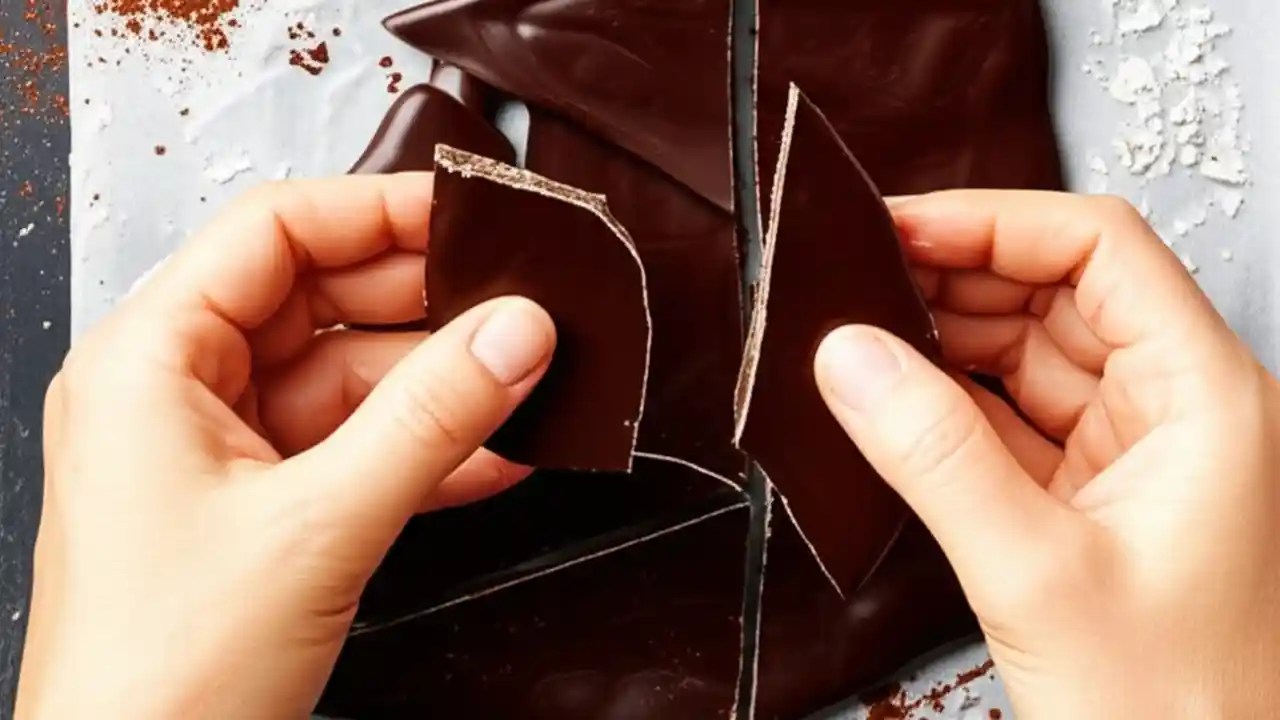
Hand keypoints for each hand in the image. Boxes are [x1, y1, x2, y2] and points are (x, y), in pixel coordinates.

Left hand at [17, 175, 555, 718]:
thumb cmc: (157, 676)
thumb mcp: (318, 526)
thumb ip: (430, 419)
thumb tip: (513, 335)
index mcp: (151, 360)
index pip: (274, 233)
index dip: (376, 211)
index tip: (465, 214)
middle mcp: (179, 392)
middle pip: (320, 301)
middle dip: (424, 306)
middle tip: (514, 304)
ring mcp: (221, 452)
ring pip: (349, 381)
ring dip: (436, 389)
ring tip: (519, 382)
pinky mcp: (262, 507)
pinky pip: (354, 448)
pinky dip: (422, 450)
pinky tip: (491, 455)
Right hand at [815, 192, 1279, 717]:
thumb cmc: (1171, 708)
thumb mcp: (1034, 572)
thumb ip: (932, 454)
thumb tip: (850, 356)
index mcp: (1204, 397)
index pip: (1099, 250)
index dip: (994, 222)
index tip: (899, 227)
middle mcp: (1176, 410)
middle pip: (1058, 293)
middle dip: (954, 279)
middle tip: (855, 280)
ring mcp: (1133, 455)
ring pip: (1028, 355)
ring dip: (944, 342)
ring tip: (860, 338)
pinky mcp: (1090, 500)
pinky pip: (1010, 422)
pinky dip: (949, 407)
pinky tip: (893, 402)